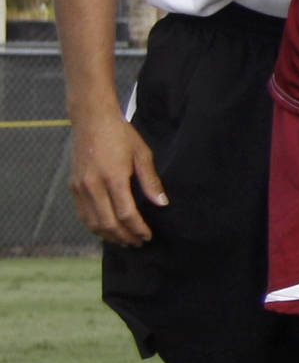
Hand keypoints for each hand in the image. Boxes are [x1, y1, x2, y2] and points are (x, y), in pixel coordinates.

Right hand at [66, 114, 162, 245]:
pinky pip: (83, 213)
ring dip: (108, 235)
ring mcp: (80, 187)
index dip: (138, 228)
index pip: (126, 214)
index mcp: (113, 177)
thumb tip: (161, 203)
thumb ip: (150, 181)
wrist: (91, 119)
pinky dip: (94, 225)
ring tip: (124, 240)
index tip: (148, 236)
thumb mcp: (142, 154)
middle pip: (108, 223)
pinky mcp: (73, 186)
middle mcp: (93, 185)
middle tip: (138, 243)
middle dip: (124, 236)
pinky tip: (107, 229)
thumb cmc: (120, 134)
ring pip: (92, 222)